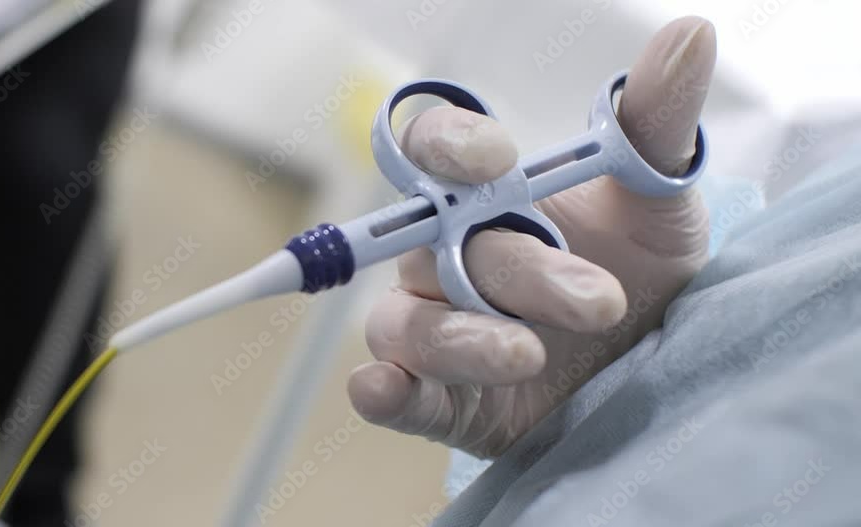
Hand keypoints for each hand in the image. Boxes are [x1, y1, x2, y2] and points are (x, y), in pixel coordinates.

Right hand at [348, 17, 715, 457]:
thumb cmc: (640, 271)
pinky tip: (385, 389)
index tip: (494, 159)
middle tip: (598, 299)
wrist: (650, 364)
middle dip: (519, 271)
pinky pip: (393, 392)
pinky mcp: (444, 399)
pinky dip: (382, 390)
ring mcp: (441, 327)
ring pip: (407, 322)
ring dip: (460, 337)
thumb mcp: (658, 202)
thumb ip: (657, 125)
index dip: (449, 145)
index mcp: (486, 196)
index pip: (434, 151)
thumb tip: (691, 36)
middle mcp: (447, 256)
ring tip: (528, 354)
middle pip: (439, 248)